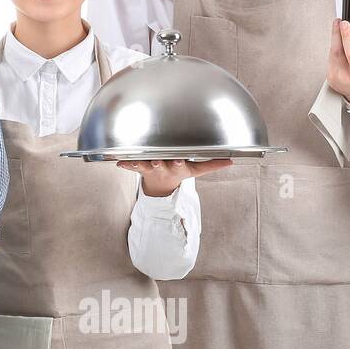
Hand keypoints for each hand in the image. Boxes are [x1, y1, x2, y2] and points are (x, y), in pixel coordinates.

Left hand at [117, 158, 233, 196]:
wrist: (162, 188)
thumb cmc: (180, 172)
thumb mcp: (195, 170)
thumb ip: (212, 164)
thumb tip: (231, 161)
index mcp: (177, 169)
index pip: (179, 165)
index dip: (178, 163)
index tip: (178, 160)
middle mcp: (163, 169)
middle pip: (161, 165)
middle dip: (159, 163)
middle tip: (157, 160)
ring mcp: (151, 168)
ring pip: (145, 165)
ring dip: (141, 163)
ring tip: (133, 160)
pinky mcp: (140, 167)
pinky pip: (131, 166)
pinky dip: (126, 164)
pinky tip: (118, 162)